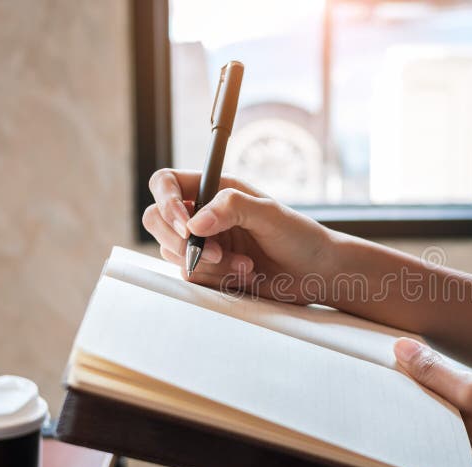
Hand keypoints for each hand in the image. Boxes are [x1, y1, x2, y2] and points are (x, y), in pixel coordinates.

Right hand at [142, 169, 340, 303]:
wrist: (314, 273)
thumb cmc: (299, 237)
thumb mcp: (270, 214)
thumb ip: (232, 208)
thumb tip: (194, 223)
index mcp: (214, 189)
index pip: (166, 183)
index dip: (165, 201)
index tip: (185, 223)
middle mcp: (203, 214)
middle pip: (157, 220)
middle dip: (180, 241)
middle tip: (215, 252)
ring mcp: (203, 243)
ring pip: (174, 253)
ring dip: (209, 263)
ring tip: (245, 263)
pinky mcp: (209, 270)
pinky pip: (191, 276)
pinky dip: (216, 278)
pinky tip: (244, 273)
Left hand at [393, 337, 471, 466]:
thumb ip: (434, 372)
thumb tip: (399, 349)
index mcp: (425, 436)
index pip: (392, 398)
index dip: (387, 370)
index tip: (383, 344)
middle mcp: (430, 445)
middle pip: (405, 403)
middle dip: (402, 376)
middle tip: (401, 344)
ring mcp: (447, 447)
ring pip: (425, 409)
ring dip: (422, 385)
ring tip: (419, 357)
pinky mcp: (462, 447)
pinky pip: (442, 416)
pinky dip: (441, 398)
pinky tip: (446, 382)